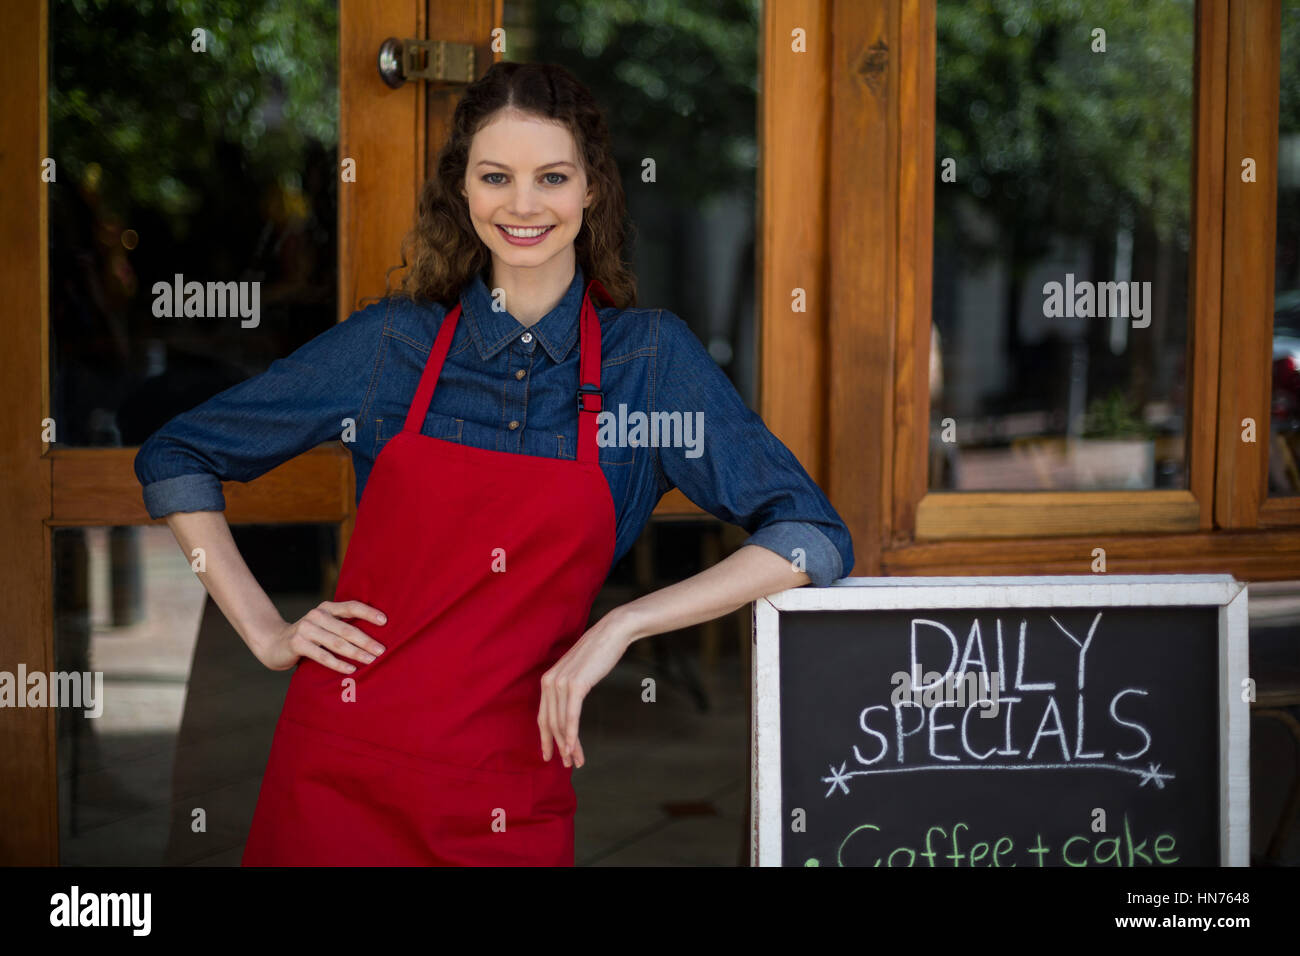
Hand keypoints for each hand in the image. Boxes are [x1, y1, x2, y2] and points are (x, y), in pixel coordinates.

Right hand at [254, 600, 387, 673]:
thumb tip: (375, 636)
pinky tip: (351, 669)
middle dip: (366, 640)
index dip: (368, 613)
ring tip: (371, 660)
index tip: (385, 621)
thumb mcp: (324, 626)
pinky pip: (322, 656)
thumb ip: (342, 626)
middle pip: (347, 628)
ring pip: (337, 642)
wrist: (274, 643)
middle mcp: (317, 615)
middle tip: (382, 650)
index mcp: (327, 608)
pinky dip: (338, 663)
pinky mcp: (297, 643)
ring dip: (356, 653)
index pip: (351, 607)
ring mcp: (306, 629)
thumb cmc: (308, 636)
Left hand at [538, 611, 634, 768]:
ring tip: (577, 761)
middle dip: (558, 747)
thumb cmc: (598, 653)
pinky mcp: (575, 685)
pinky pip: (571, 716)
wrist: (612, 633)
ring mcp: (561, 683)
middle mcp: (549, 682)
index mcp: (547, 680)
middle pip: (551, 723)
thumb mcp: (578, 673)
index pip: (544, 716)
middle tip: (568, 764)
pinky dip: (572, 735)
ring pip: (561, 723)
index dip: (546, 738)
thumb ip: (569, 688)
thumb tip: (569, 707)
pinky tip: (574, 748)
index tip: (550, 755)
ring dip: (569, 746)